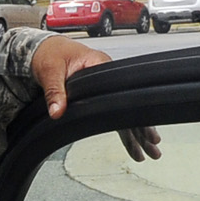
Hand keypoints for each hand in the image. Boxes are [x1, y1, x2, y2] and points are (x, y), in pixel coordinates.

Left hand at [29, 35, 162, 159]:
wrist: (45, 49)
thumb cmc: (50, 54)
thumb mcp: (50, 72)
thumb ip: (54, 92)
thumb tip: (57, 111)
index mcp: (100, 65)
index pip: (122, 94)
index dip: (133, 114)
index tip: (142, 131)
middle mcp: (107, 76)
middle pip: (129, 106)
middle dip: (143, 129)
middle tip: (154, 149)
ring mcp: (106, 86)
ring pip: (125, 112)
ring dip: (137, 133)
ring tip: (151, 151)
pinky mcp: (99, 93)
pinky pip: (115, 113)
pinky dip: (124, 128)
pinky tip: (134, 141)